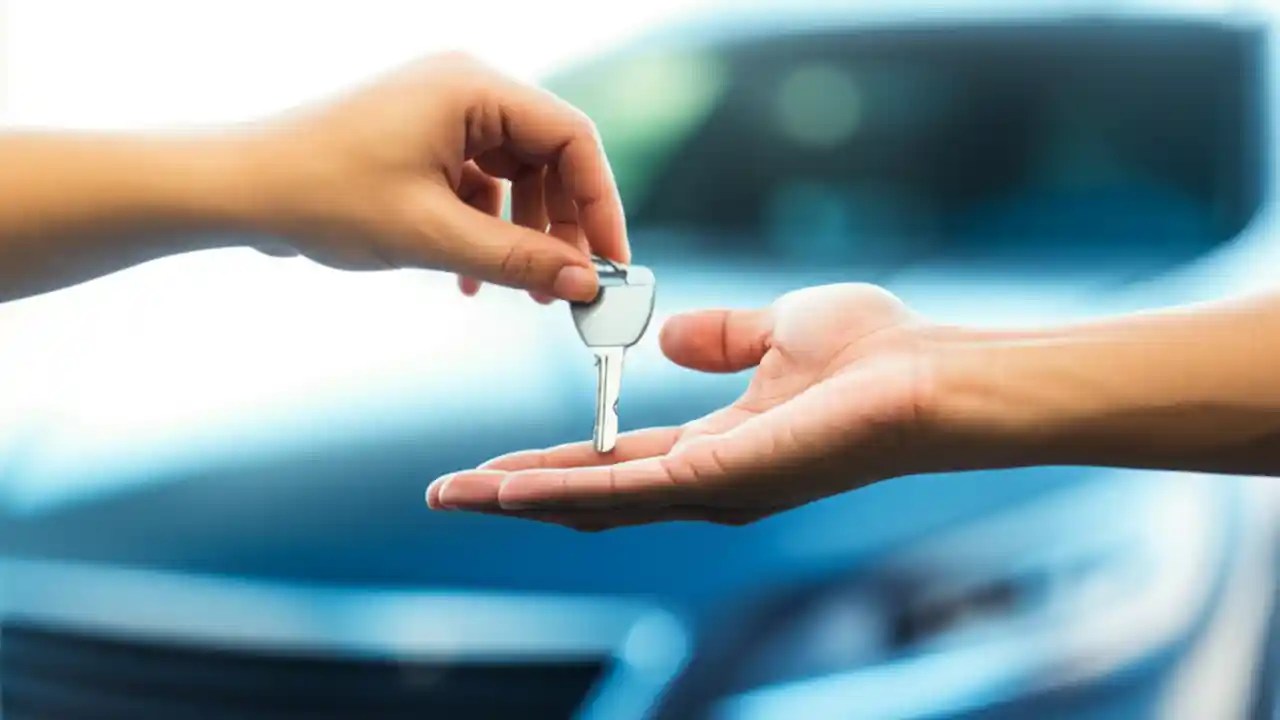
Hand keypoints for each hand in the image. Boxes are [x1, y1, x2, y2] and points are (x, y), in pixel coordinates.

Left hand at [246, 52, 625, 301]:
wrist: (239, 190)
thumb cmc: (323, 195)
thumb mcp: (433, 236)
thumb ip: (519, 259)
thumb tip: (586, 282)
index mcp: (473, 88)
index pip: (573, 138)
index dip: (602, 203)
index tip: (612, 262)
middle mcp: (465, 90)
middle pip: (550, 158)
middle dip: (563, 226)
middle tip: (570, 288)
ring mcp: (443, 114)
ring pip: (517, 177)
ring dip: (525, 236)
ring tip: (526, 291)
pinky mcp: (424, 141)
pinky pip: (481, 186)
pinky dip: (487, 231)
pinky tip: (472, 278)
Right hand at [426, 284, 932, 529]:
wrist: (926, 375)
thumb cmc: (872, 354)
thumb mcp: (774, 329)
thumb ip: (720, 339)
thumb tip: (669, 342)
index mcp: (715, 447)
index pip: (613, 462)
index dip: (551, 462)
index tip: (493, 463)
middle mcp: (705, 483)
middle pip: (590, 494)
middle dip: (515, 494)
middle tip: (446, 494)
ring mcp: (711, 490)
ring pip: (595, 500)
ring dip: (522, 498)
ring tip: (457, 495)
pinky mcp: (721, 480)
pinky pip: (627, 489)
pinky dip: (564, 488)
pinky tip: (513, 487)